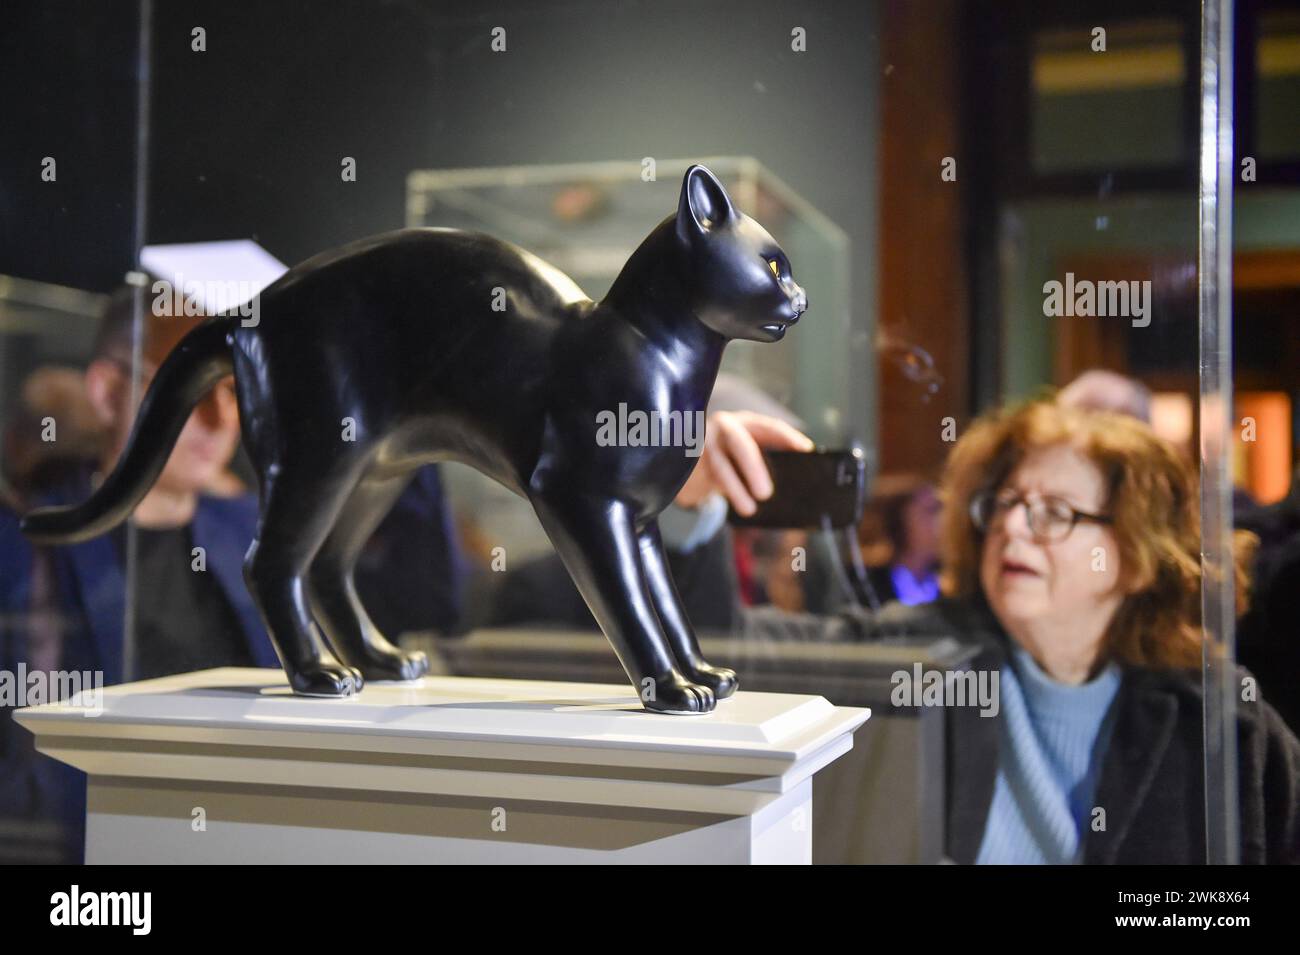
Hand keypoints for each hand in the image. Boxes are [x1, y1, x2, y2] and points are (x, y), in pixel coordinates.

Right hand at [675, 410, 813, 515]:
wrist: (690, 461)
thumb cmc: (731, 460)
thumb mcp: (750, 452)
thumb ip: (769, 460)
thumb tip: (796, 483)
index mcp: (747, 423)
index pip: (770, 427)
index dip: (788, 437)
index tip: (806, 451)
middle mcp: (726, 428)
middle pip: (740, 444)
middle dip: (753, 468)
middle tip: (766, 494)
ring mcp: (706, 444)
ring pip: (720, 466)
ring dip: (735, 489)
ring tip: (750, 510)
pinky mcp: (691, 462)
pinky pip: (708, 478)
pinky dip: (725, 491)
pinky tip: (737, 504)